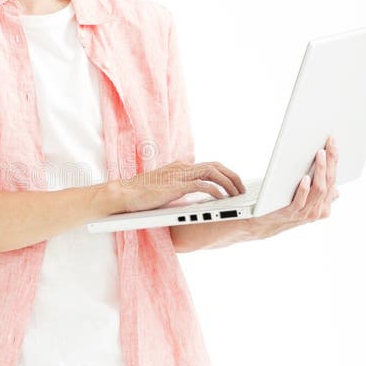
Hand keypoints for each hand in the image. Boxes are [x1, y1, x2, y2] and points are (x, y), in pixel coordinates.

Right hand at [114, 159, 245, 213]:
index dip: (224, 174)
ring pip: (212, 172)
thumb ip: (178, 188)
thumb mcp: (164, 189)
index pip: (208, 166)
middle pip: (215, 166)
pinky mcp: (175, 186)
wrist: (122, 195)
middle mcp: (181, 168)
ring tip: (237, 194)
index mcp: (179, 168)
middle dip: (232, 176)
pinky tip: (222, 199)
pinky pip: (202, 185)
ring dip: (228, 183)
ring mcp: (178, 175)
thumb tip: (191, 197)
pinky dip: (215, 191)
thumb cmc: (140, 196)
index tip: (233, 184)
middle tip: (242, 189)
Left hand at [253, 135, 339, 238]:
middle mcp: (319, 210)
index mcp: (325, 205)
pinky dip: (304, 188)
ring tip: (319, 155)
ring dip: (320, 170)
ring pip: (319, 189)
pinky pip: (301, 200)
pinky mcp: (292, 213)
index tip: (333, 143)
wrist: (266, 222)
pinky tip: (304, 177)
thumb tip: (336, 186)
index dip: (334, 160)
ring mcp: (306, 213)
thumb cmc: (286, 205)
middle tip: (329, 144)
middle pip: (328, 182)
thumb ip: (320, 191)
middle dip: (330, 161)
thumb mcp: (306, 199)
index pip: (333, 179)